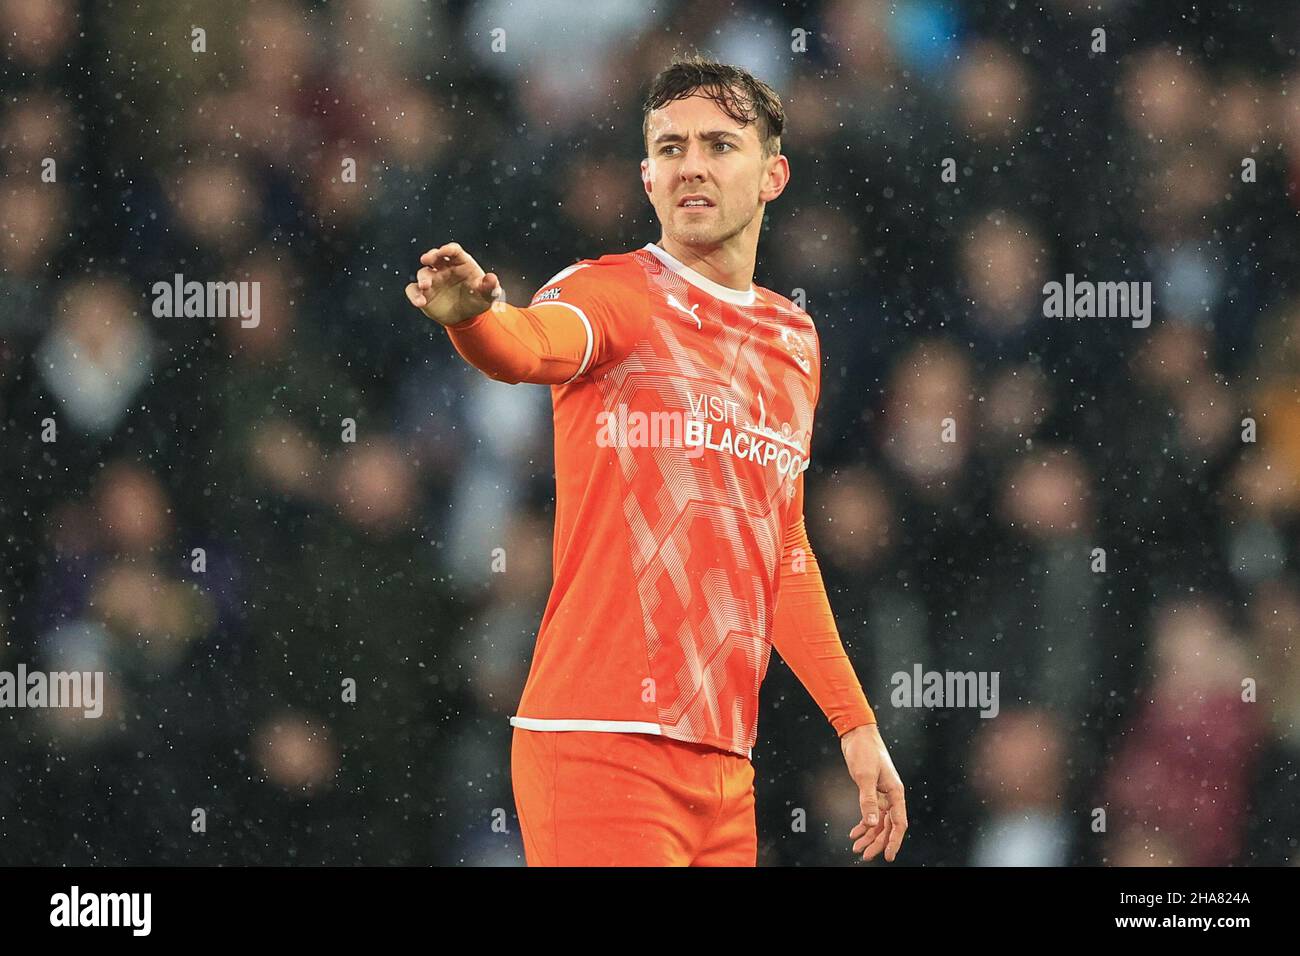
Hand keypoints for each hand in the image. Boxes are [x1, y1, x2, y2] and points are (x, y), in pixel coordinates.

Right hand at [405, 242, 503, 326]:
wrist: (467, 317)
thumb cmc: (478, 299)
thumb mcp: (488, 295)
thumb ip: (490, 287)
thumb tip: (492, 278)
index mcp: (461, 263)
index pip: (453, 251)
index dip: (448, 249)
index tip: (444, 251)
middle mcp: (444, 268)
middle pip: (435, 257)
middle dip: (430, 256)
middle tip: (427, 259)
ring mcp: (433, 280)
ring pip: (423, 273)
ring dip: (423, 278)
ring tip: (426, 286)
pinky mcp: (424, 293)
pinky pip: (414, 290)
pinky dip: (414, 295)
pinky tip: (420, 302)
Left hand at [841, 723, 907, 861]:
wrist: (857, 735)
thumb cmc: (865, 751)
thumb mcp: (865, 776)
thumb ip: (868, 800)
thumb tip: (871, 823)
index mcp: (895, 792)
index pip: (898, 823)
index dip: (894, 841)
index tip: (889, 856)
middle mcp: (890, 796)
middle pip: (887, 826)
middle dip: (877, 842)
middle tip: (865, 855)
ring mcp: (881, 794)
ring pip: (878, 822)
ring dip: (868, 835)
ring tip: (857, 847)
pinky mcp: (870, 791)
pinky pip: (870, 813)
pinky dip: (863, 824)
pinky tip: (854, 832)